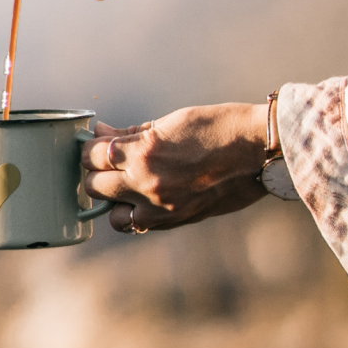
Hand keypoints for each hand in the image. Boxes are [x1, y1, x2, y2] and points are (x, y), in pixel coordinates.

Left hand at [82, 103, 269, 231]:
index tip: (95, 143)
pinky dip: (133, 214)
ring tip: (123, 185)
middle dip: (95, 172)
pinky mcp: (174, 220)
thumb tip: (100, 132)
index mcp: (143, 153)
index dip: (90, 148)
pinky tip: (141, 199)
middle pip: (93, 185)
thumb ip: (130, 133)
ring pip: (111, 215)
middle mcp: (146, 183)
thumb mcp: (170, 123)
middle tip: (106, 163)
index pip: (92, 155)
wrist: (258, 152)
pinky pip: (137, 225)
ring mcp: (160, 207)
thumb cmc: (217, 128)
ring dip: (112, 200)